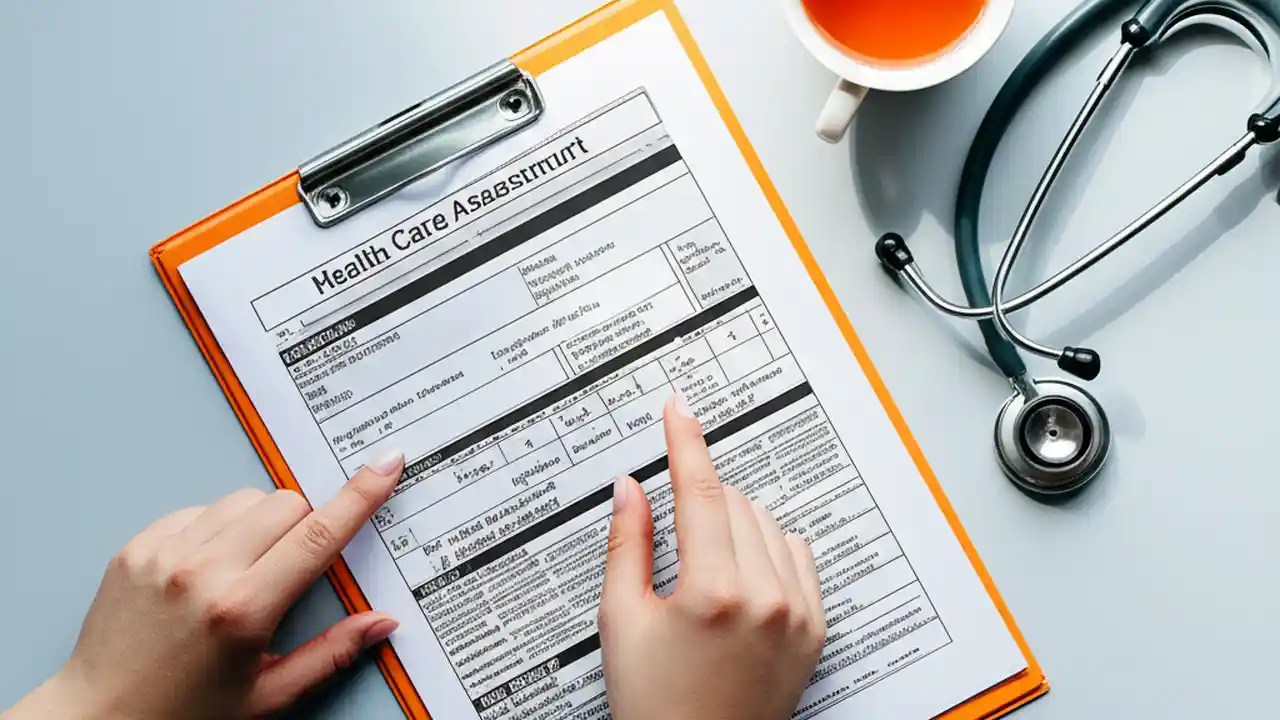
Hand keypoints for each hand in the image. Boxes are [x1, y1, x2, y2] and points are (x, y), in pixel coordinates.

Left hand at [3, 451, 405, 719]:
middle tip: (293, 566)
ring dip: (261, 522)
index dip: (360, 496)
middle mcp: (202, 572)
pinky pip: (198, 509)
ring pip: (243, 499)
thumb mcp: (268, 696)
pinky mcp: (137, 547)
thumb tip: (384, 622)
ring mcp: (164, 554)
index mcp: (242, 610)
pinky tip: (210, 569)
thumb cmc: (184, 715)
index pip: (319, 535)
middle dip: (305, 523)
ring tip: (248, 570)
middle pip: (286, 505)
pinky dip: (217, 528)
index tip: (386, 466)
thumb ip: (332, 653)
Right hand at [599, 393, 825, 719]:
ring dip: (733, 522)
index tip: (679, 410)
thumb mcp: (620, 623)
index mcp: (713, 593)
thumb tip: (631, 489)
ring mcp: (798, 614)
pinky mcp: (815, 629)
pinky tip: (742, 573)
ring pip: (767, 522)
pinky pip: (798, 554)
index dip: (685, 442)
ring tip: (703, 567)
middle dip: (699, 499)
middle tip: (672, 536)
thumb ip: (626, 546)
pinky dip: (769, 547)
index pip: (699, 492)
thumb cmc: (656, 705)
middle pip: (733, 502)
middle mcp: (766, 598)